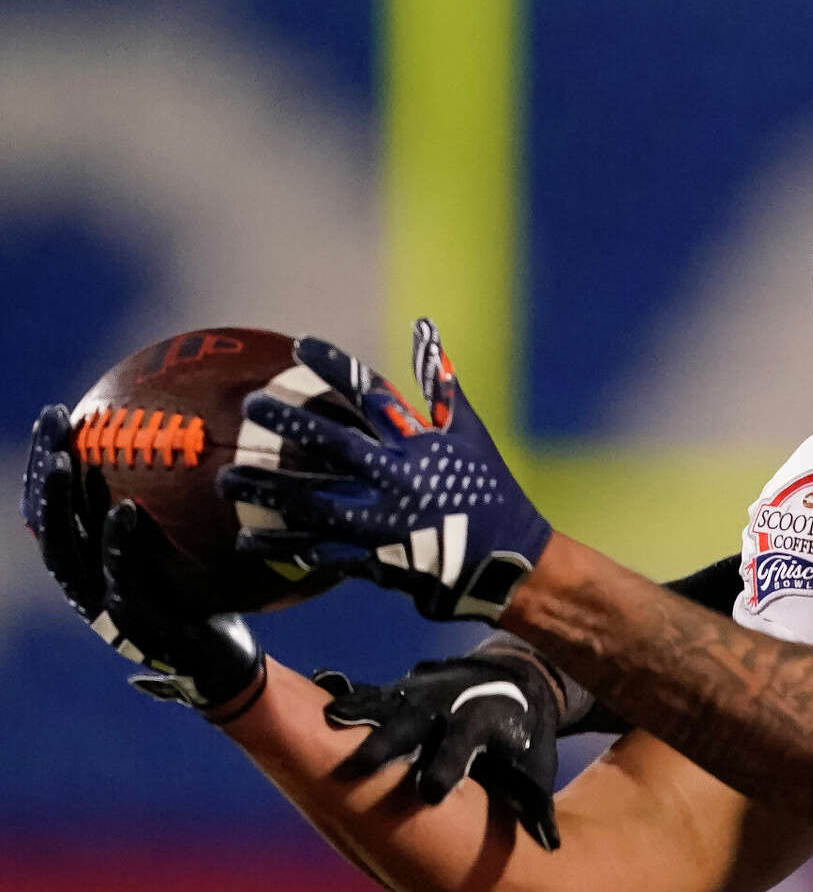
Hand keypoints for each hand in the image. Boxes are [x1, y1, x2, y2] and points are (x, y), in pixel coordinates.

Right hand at [22, 405, 263, 713]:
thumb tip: (195, 439)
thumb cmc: (201, 597)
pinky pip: (120, 580)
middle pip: (48, 523)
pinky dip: (118, 545)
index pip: (53, 509)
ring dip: (61, 505)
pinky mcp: (136, 626)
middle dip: (44, 472)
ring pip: (66, 553)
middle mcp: (84, 585)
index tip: (56, 415)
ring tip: (64, 461)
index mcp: (88, 564)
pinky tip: (125, 511)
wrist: (221, 660)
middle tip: (53, 424)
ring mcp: (104, 607)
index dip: (45, 465)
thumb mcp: (182, 548)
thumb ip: (172, 509)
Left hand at [217, 318, 552, 621]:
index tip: (301, 345)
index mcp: (418, 447)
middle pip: (332, 446)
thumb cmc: (490, 490)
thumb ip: (443, 386)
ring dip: (266, 490)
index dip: (336, 368)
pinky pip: (320, 552)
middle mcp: (396, 480)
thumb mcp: (470, 435)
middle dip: (288, 424)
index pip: (372, 396)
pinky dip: (285, 546)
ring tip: (227, 479)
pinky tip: (248, 539)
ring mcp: (384, 523)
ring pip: (313, 502)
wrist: (507, 560)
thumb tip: (426, 331)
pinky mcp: (377, 559)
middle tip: (252, 405)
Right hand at [317, 652, 561, 850]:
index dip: (447, 767)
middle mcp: (447, 707)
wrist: (518, 676)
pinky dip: (342, 698)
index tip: (430, 793)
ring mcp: (419, 695)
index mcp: (482, 726)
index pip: (463, 748)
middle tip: (357, 768)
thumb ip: (535, 801)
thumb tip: (551, 845)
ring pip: (382, 704)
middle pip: (413, 725)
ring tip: (323, 720)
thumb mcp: (534, 765)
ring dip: (355, 713)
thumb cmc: (524, 736)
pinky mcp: (398, 691)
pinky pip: (366, 695)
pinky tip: (308, 694)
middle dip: (386, 744)